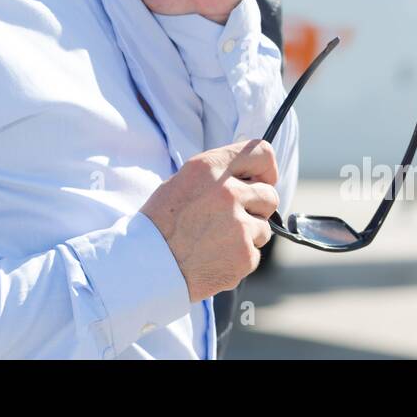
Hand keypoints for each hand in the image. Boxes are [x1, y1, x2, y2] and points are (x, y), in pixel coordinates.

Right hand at [139, 139, 278, 302]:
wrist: (146, 264)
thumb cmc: (161, 223)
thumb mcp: (182, 182)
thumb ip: (217, 175)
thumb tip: (249, 177)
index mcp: (210, 167)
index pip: (261, 153)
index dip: (266, 169)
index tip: (263, 180)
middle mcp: (228, 192)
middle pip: (269, 194)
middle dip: (256, 207)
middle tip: (231, 219)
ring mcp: (239, 225)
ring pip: (264, 227)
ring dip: (247, 234)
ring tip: (215, 241)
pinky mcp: (244, 255)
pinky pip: (255, 253)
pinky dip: (239, 258)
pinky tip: (215, 258)